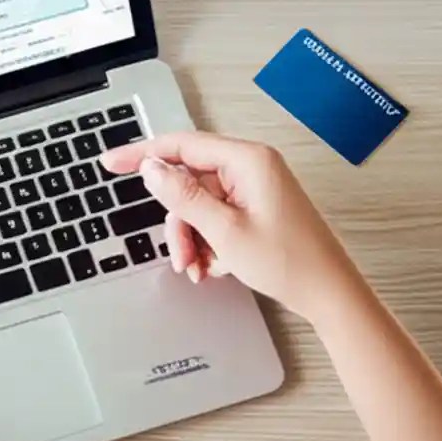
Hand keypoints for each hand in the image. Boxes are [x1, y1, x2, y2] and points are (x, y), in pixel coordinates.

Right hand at [101, 131, 360, 321]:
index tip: (111, 163)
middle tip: (179, 254)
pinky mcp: (254, 208)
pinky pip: (214, 217)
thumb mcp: (225, 231)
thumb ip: (183, 196)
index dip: (141, 154)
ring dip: (190, 237)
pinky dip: (206, 241)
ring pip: (197, 204)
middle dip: (177, 221)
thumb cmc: (292, 262)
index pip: (181, 145)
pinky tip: (213, 265)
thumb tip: (151, 168)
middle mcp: (250, 168)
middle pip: (187, 182)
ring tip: (198, 267)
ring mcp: (253, 189)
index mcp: (247, 161)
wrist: (330, 295)